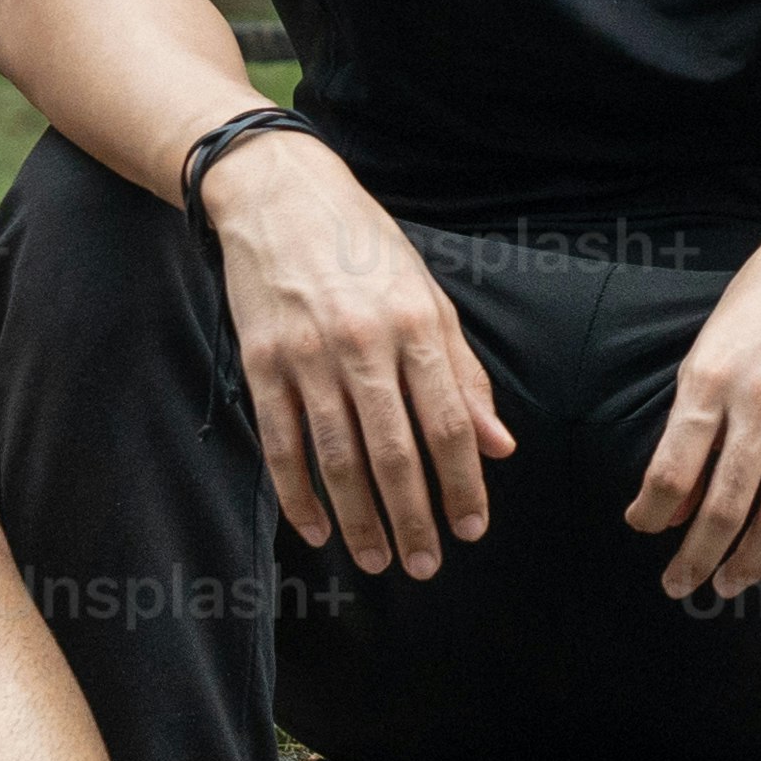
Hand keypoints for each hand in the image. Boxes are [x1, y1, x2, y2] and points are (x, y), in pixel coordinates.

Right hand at [203, 129, 508, 576]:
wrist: (279, 195)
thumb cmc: (366, 249)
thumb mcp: (430, 297)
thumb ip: (464, 375)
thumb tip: (499, 447)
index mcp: (415, 326)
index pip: (449, 424)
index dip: (464, 483)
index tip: (473, 528)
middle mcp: (362, 344)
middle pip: (395, 452)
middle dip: (414, 518)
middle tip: (427, 566)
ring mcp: (306, 356)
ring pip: (338, 458)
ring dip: (359, 519)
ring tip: (376, 561)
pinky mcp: (261, 363)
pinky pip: (281, 444)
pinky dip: (298, 494)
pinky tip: (317, 530)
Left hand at [635, 179, 760, 599]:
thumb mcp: (713, 341)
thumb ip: (695, 416)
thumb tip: (682, 496)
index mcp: (711, 378)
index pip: (671, 472)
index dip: (651, 514)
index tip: (644, 529)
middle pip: (723, 510)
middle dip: (694, 560)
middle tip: (678, 586)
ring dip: (749, 565)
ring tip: (728, 586)